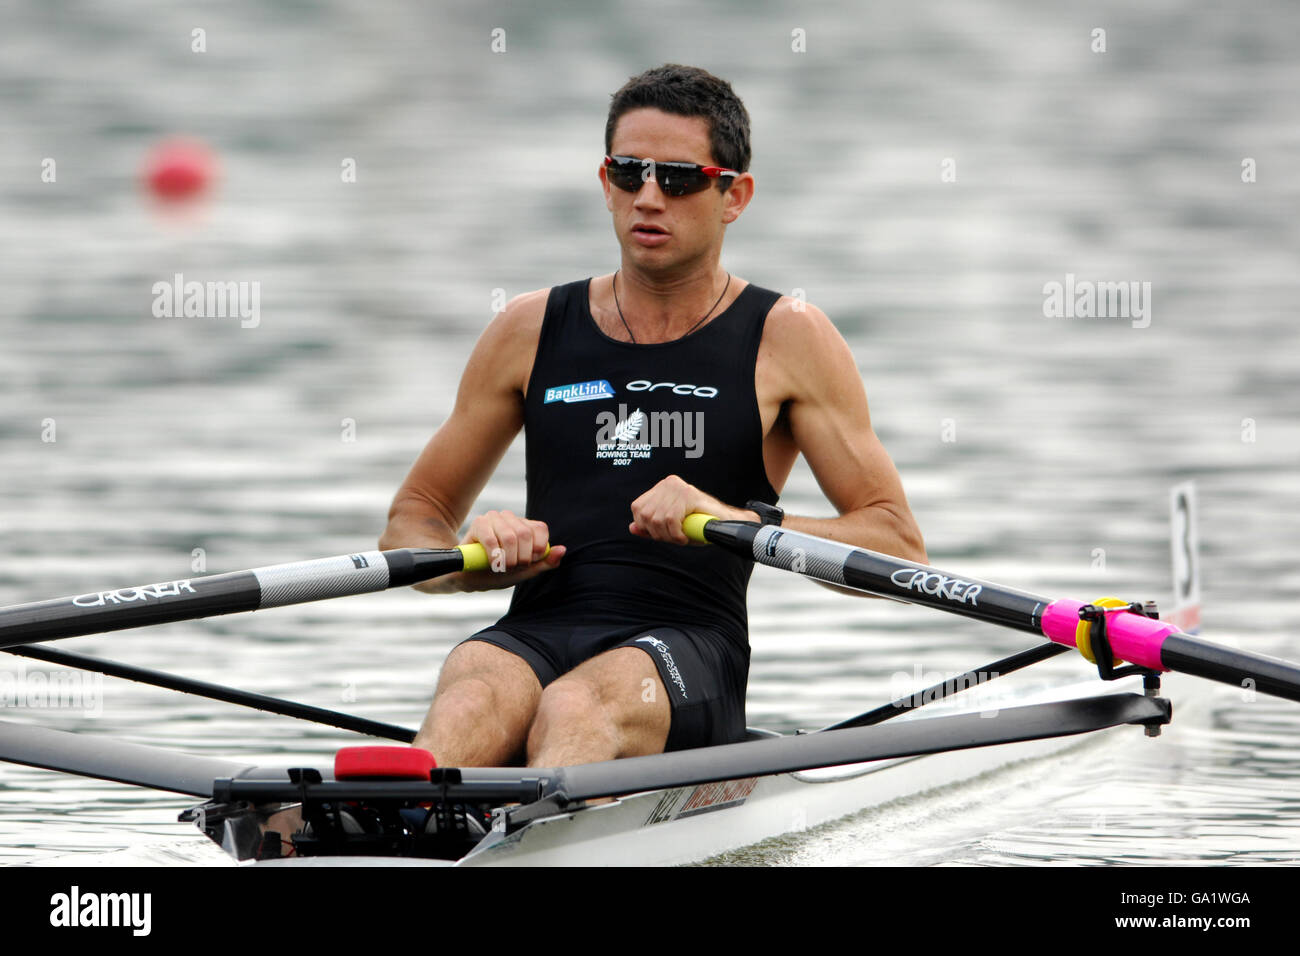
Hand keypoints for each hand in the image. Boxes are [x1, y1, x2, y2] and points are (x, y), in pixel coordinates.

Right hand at [454, 510, 563, 591]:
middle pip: (525, 534)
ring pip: (509, 536)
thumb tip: (562, 549)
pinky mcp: (478, 523)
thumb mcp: (525, 571)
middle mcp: (510, 518)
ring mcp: (493, 518)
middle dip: (521, 558)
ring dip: (507, 559)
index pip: (540, 528)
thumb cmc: (498, 572)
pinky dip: (494, 557)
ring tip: (501, 567)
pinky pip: (491, 539)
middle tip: (512, 568)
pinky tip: (492, 565)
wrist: (470, 577)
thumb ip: (545, 562)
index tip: (528, 562)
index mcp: (524, 525)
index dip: (537, 549)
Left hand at [628, 476, 757, 544]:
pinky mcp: (687, 494)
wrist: (725, 523)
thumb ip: (651, 527)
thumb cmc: (699, 525)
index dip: (645, 526)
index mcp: (662, 488)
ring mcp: (678, 487)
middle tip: (674, 537)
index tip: (661, 534)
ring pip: (657, 519)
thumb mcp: (670, 528)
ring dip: (668, 535)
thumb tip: (632, 527)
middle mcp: (668, 484)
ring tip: (681, 536)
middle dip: (657, 533)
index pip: (638, 507)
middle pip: (645, 515)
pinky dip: (676, 534)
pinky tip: (685, 537)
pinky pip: (671, 520)